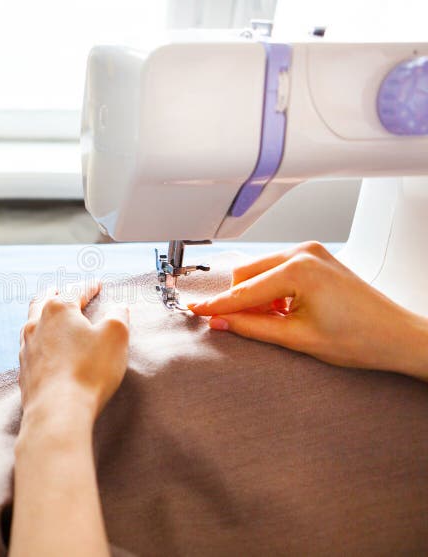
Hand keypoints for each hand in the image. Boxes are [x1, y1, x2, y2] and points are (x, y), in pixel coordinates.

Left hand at [18, 281, 129, 425]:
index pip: (76, 290)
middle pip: (44, 300)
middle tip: (61, 289)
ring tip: (49, 315)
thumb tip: (118, 308)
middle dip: (55, 293)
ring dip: (42, 315)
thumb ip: (118, 316)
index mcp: (58, 310)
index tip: (98, 284)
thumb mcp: (115, 337)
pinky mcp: (24, 370)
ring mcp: (26, 347)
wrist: (57, 411)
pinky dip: (38, 340)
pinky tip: (43, 348)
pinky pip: (29, 347)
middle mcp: (37, 324)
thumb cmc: (88, 370)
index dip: (89, 286)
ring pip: (32, 322)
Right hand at [188, 241, 427, 378]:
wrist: (398, 336)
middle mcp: (303, 253)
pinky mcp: (315, 258)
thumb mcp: (297, 339)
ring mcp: (310, 252)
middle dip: (237, 300)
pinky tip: (281, 311)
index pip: (244, 291)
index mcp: (299, 270)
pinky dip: (270, 291)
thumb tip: (220, 322)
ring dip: (254, 296)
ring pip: (259, 271)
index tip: (194, 311)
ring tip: (270, 322)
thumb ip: (252, 327)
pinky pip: (276, 270)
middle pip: (246, 274)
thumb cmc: (360, 339)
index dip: (217, 305)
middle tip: (235, 325)